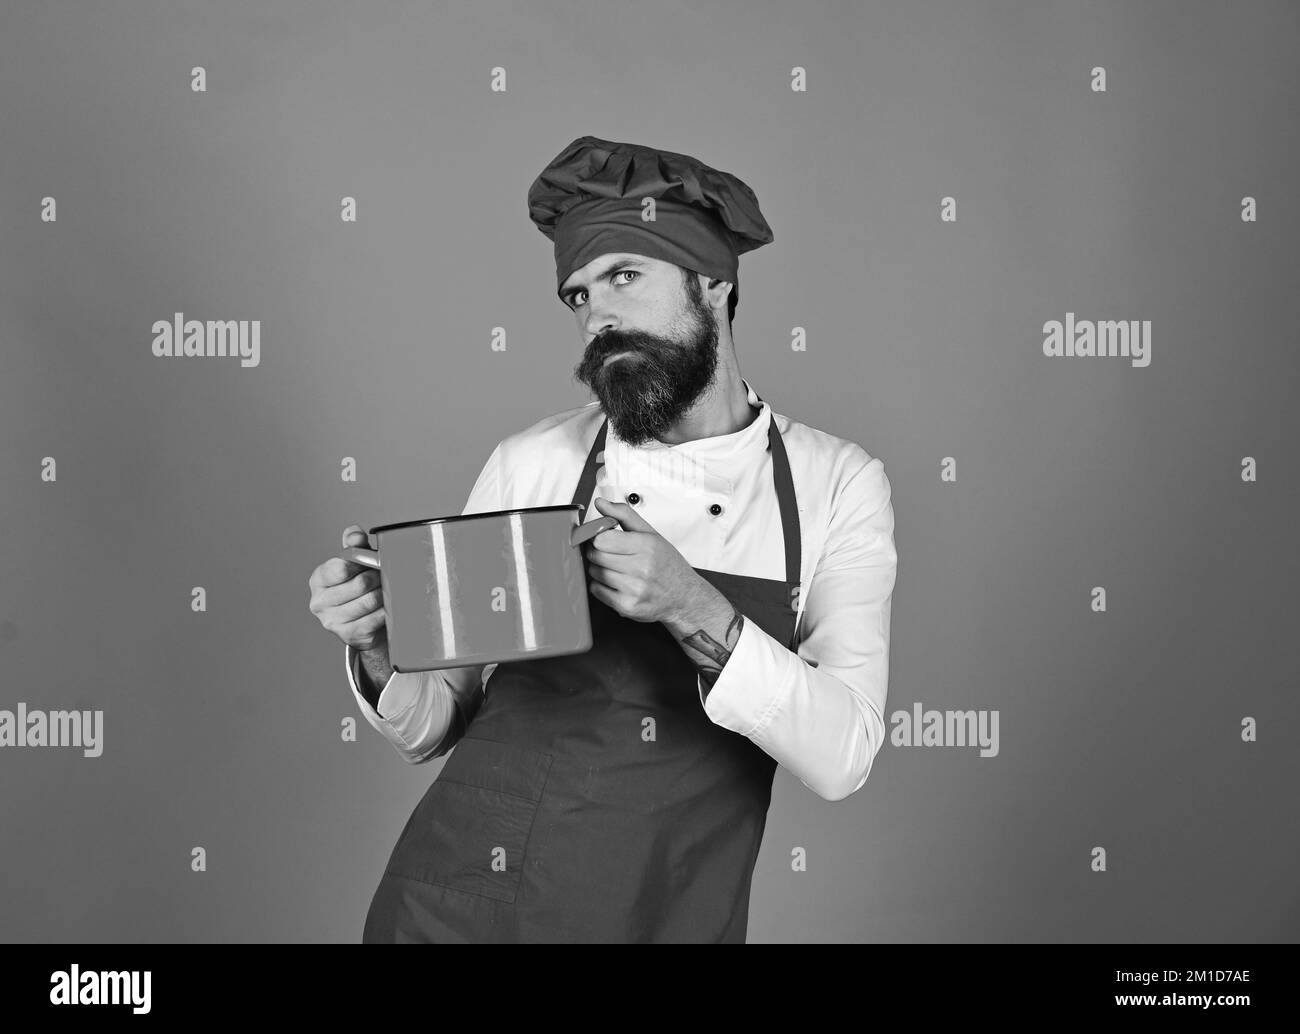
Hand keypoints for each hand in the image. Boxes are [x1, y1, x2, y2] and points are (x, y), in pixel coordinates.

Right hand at [307, 524, 387, 651]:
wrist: (365, 625)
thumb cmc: (360, 589)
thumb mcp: (356, 564)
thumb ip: (354, 546)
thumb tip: (354, 533)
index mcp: (318, 580)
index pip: (341, 567)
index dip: (362, 563)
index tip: (373, 562)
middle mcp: (319, 602)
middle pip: (359, 584)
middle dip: (378, 578)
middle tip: (387, 576)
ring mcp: (331, 621)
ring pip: (369, 601)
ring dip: (384, 594)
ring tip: (388, 590)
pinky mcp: (348, 636)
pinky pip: (374, 619)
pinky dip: (386, 611)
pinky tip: (389, 607)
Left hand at [583, 497, 704, 623]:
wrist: (683, 596)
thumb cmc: (667, 564)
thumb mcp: (651, 534)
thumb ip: (623, 515)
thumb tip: (600, 503)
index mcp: (646, 546)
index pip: (602, 538)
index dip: (597, 536)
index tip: (602, 537)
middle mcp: (641, 568)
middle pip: (596, 555)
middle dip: (597, 552)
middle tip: (609, 553)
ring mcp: (634, 589)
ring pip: (595, 573)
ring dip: (599, 569)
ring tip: (615, 568)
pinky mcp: (627, 606)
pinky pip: (597, 591)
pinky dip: (600, 586)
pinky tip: (615, 583)